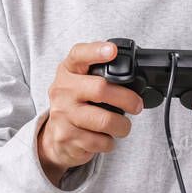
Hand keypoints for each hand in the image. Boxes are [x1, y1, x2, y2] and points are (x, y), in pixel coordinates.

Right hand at [37, 41, 143, 184]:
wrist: (54, 137)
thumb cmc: (75, 105)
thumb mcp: (80, 83)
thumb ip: (99, 75)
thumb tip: (134, 79)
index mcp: (67, 72)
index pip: (79, 55)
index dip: (96, 51)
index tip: (113, 50)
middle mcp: (62, 90)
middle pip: (100, 89)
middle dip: (127, 99)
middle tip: (137, 105)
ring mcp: (63, 114)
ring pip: (105, 121)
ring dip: (122, 126)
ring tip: (121, 125)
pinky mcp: (67, 137)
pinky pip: (100, 141)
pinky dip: (110, 142)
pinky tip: (104, 137)